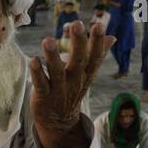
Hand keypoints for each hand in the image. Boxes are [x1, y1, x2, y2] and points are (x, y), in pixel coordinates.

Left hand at [30, 21, 113, 137]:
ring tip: (48, 39)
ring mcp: (59, 90)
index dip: (98, 42)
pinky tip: (33, 60)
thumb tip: (113, 37)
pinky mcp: (44, 97)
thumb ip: (98, 55)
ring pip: (57, 73)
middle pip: (78, 62)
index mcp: (86, 74)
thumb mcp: (87, 74)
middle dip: (78, 43)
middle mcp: (75, 81)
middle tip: (77, 24)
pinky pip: (41, 85)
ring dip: (53, 57)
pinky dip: (37, 74)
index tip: (98, 25)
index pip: (95, 57)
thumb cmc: (72, 90)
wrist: (60, 122)